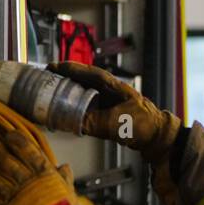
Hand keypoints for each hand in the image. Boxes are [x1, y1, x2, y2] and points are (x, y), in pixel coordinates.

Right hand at [49, 61, 181, 162]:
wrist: (157, 137)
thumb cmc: (143, 125)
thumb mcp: (117, 124)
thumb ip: (95, 123)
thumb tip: (73, 124)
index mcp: (113, 86)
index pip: (89, 73)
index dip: (71, 69)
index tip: (54, 67)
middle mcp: (109, 90)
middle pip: (83, 79)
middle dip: (65, 77)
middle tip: (46, 75)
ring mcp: (108, 101)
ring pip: (83, 91)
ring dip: (67, 90)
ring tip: (50, 89)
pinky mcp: (106, 112)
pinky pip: (86, 105)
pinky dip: (73, 104)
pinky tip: (63, 107)